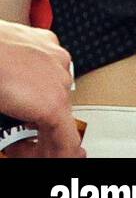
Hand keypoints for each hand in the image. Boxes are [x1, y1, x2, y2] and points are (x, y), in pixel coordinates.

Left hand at [0, 20, 84, 157]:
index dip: (60, 153)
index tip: (52, 157)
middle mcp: (60, 78)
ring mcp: (55, 56)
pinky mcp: (46, 41)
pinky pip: (49, 64)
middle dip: (43, 129)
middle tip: (22, 142)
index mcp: (51, 103)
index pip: (67, 140)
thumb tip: (19, 143)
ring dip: (40, 101)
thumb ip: (19, 132)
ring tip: (15, 111)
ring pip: (56, 86)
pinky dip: (37, 76)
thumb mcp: (1, 117)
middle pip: (60, 114)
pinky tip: (18, 82)